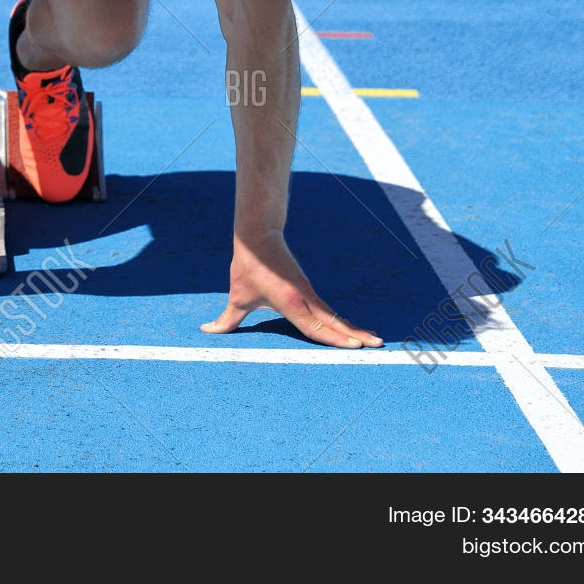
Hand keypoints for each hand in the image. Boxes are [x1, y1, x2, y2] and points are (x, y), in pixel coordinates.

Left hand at [201, 228, 382, 347]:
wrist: (258, 237)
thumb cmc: (248, 267)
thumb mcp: (237, 295)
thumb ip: (226, 320)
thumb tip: (206, 331)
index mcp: (290, 301)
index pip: (315, 326)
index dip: (334, 338)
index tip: (355, 346)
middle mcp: (304, 298)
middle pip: (332, 322)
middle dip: (354, 336)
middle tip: (377, 346)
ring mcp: (308, 293)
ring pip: (333, 316)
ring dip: (353, 329)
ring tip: (375, 340)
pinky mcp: (307, 288)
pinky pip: (326, 309)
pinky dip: (340, 321)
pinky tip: (350, 329)